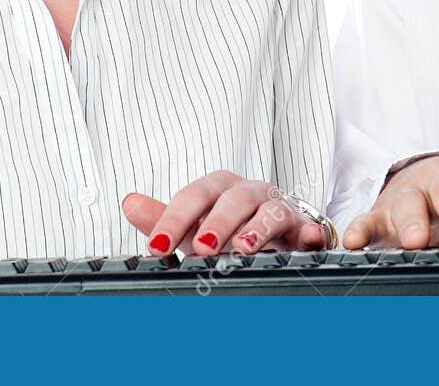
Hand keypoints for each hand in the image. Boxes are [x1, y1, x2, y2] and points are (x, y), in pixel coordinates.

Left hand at [121, 170, 328, 255]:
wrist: (278, 232)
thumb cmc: (232, 226)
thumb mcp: (195, 224)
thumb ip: (163, 217)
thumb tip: (128, 202)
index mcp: (220, 189)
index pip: (195, 195)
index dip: (175, 218)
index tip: (157, 246)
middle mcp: (250, 193)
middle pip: (234, 199)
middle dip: (217, 222)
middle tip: (201, 248)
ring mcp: (279, 207)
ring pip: (271, 210)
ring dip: (258, 228)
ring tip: (244, 248)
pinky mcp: (304, 226)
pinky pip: (310, 225)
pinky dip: (310, 232)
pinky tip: (307, 239)